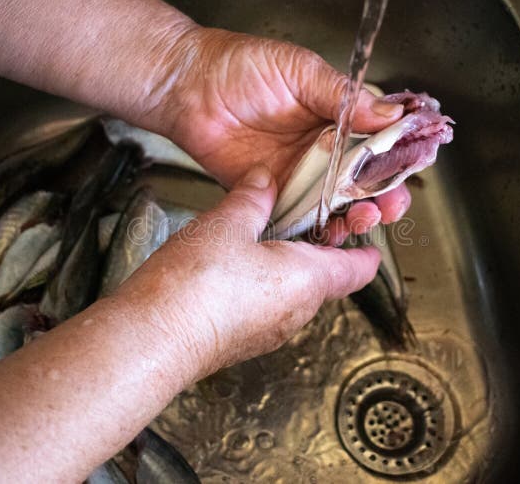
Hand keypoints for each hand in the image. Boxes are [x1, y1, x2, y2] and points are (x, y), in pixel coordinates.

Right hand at [113, 164, 380, 378]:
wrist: (153, 340)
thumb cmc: (196, 287)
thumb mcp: (227, 223)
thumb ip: (252, 198)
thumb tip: (266, 180)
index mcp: (308, 280)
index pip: (357, 268)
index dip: (365, 247)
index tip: (366, 232)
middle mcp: (297, 313)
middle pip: (325, 278)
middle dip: (319, 248)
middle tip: (306, 217)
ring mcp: (269, 332)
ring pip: (294, 293)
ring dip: (287, 266)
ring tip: (265, 235)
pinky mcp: (242, 340)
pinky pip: (266, 308)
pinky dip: (262, 284)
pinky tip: (234, 266)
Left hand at [137, 27, 412, 243]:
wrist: (188, 87)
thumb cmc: (240, 67)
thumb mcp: (300, 70)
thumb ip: (343, 96)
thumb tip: (390, 114)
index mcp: (335, 117)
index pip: (378, 140)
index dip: (399, 155)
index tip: (415, 165)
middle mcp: (322, 150)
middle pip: (365, 181)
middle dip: (386, 195)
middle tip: (393, 203)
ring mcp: (298, 175)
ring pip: (337, 205)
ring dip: (358, 216)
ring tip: (366, 218)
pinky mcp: (272, 196)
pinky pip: (300, 219)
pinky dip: (317, 231)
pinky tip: (331, 235)